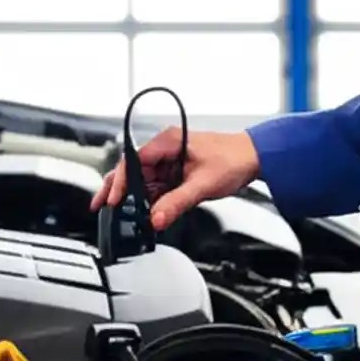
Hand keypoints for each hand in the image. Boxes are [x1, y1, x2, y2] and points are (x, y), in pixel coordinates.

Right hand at [88, 126, 259, 230]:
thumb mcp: (203, 184)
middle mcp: (167, 149)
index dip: (120, 182)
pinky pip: (157, 185)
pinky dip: (149, 198)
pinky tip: (144, 211)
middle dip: (118, 190)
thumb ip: (177, 202)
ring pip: (143, 179)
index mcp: (169, 142)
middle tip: (103, 208)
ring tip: (121, 215)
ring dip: (134, 197)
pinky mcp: (178, 171)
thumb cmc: (235, 159)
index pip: (133, 161)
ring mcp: (171, 160)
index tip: (113, 201)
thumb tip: (155, 219)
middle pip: (133, 170)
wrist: (256, 157)